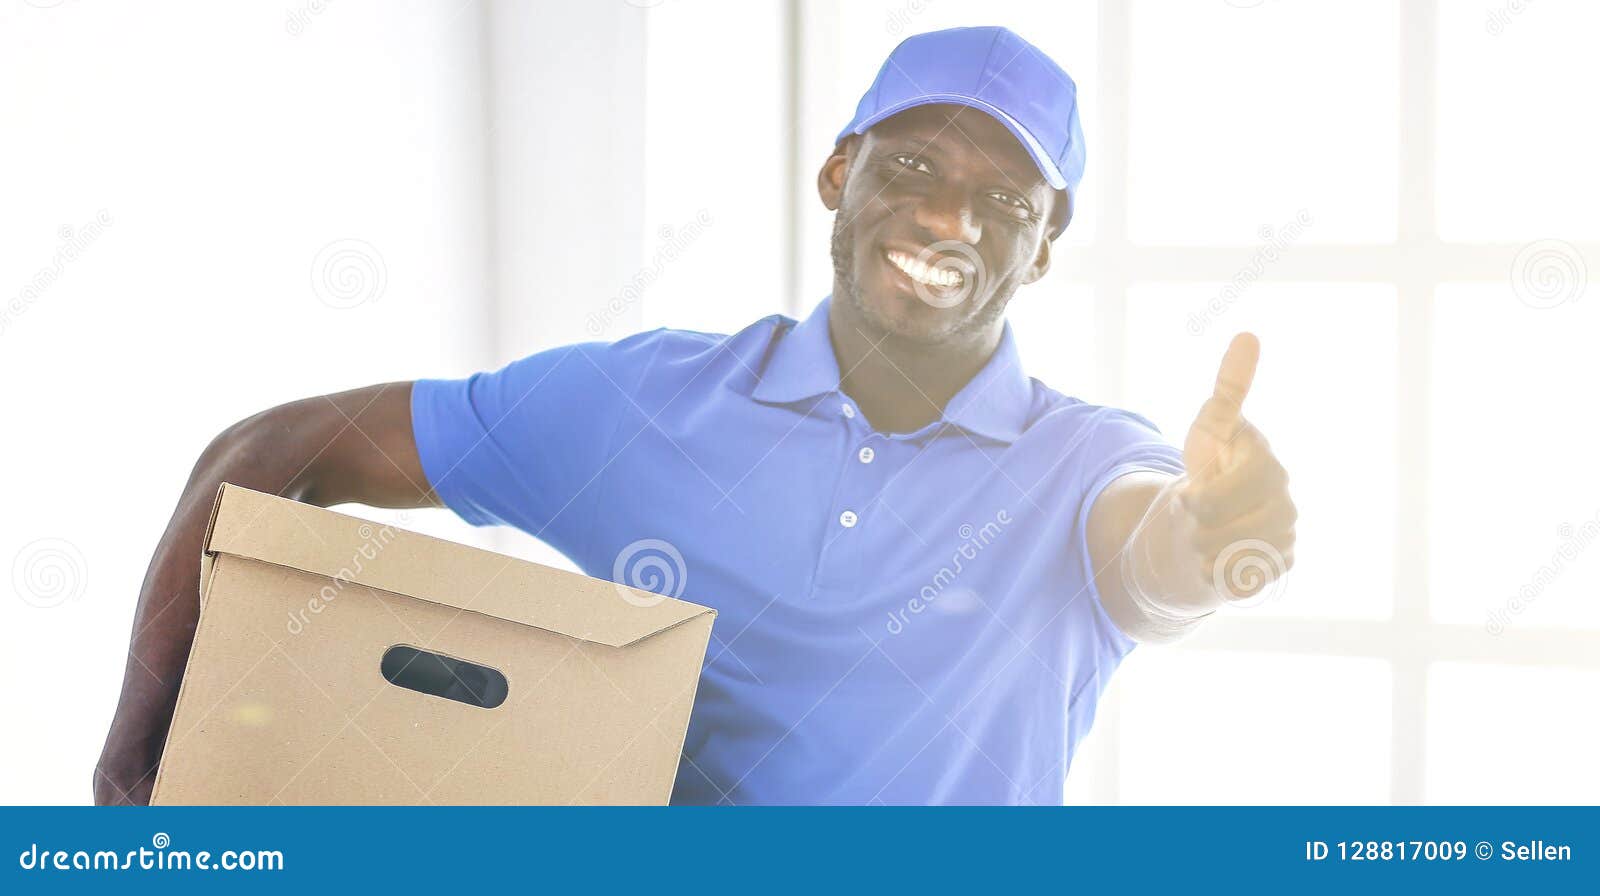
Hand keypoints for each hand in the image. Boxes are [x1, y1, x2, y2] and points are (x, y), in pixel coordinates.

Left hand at [1177, 333, 1296, 603]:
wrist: (1213, 521)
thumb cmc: (1211, 468)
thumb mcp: (1210, 429)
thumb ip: (1228, 388)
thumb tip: (1248, 335)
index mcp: (1269, 467)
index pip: (1215, 496)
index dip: (1193, 497)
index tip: (1192, 487)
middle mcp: (1286, 504)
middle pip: (1212, 529)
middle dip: (1192, 522)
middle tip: (1197, 513)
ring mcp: (1286, 538)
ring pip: (1217, 556)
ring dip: (1198, 546)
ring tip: (1207, 532)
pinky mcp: (1278, 570)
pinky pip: (1229, 582)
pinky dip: (1212, 572)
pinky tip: (1220, 557)